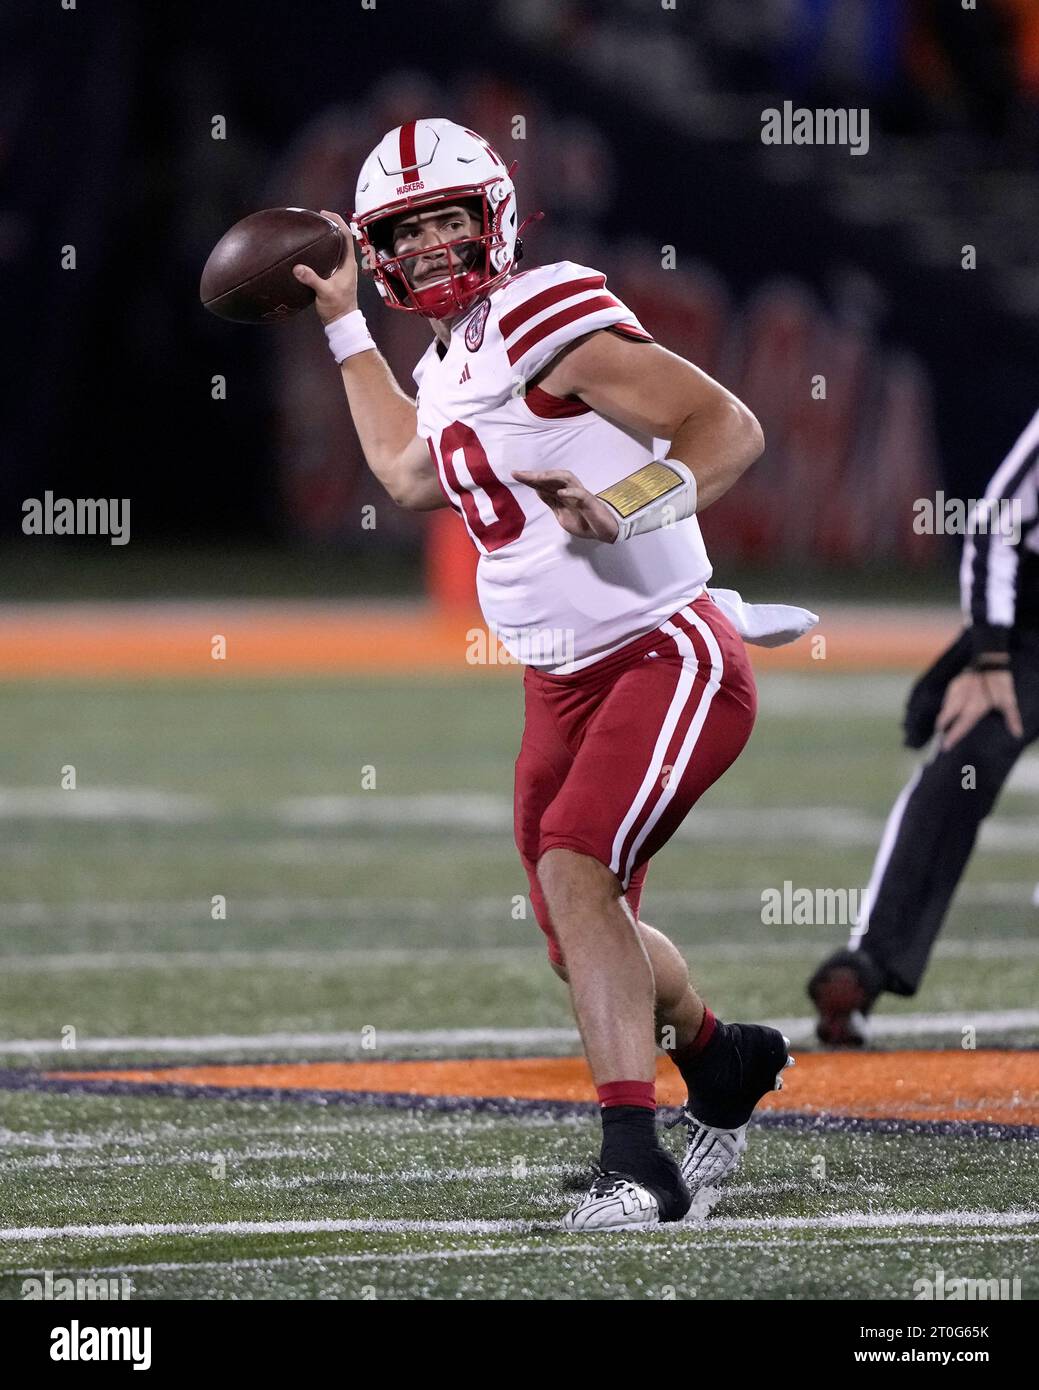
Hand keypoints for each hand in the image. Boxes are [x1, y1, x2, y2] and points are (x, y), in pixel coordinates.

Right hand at [292, 210, 358, 324]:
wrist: (341, 322)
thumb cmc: (337, 308)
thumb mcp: (324, 293)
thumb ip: (312, 279)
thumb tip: (298, 268)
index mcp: (348, 264)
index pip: (347, 236)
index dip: (337, 221)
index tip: (325, 214)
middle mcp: (347, 264)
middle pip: (342, 238)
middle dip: (331, 225)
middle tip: (317, 218)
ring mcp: (342, 270)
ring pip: (336, 247)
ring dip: (328, 237)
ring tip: (314, 229)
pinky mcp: (336, 275)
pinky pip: (330, 256)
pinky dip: (323, 248)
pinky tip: (312, 249)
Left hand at [511, 468, 618, 541]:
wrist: (603, 531)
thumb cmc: (584, 521)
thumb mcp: (561, 513)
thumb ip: (551, 502)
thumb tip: (537, 490)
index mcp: (562, 494)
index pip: (544, 483)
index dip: (530, 479)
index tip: (515, 474)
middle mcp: (570, 490)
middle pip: (552, 478)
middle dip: (535, 475)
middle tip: (519, 474)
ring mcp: (580, 494)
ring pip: (566, 479)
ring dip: (551, 477)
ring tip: (537, 477)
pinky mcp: (590, 502)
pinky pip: (581, 494)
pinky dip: (571, 492)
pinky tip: (561, 493)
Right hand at [936, 667, 1023, 748]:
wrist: (990, 661)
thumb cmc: (1000, 683)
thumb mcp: (1008, 701)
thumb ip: (1012, 718)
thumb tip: (1017, 734)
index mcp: (974, 708)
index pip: (960, 726)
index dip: (952, 738)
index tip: (945, 747)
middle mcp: (962, 702)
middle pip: (945, 718)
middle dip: (941, 727)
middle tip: (941, 734)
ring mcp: (956, 692)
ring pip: (945, 708)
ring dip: (944, 716)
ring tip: (944, 722)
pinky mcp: (954, 684)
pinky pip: (947, 698)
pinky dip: (947, 705)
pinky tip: (951, 706)